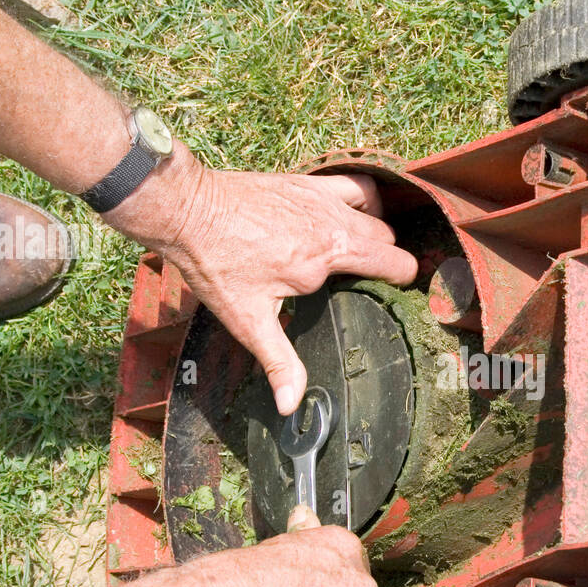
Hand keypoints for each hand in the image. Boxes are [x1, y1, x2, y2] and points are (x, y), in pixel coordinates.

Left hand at [104, 144, 416, 414]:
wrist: (187, 210)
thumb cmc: (216, 263)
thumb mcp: (247, 320)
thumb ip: (279, 360)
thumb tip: (292, 405)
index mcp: (326, 259)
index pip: (394, 266)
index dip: (400, 283)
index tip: (390, 296)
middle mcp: (332, 225)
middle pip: (388, 241)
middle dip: (387, 262)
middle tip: (370, 283)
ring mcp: (322, 198)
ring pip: (376, 213)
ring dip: (376, 233)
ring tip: (359, 254)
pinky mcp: (308, 182)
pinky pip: (355, 185)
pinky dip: (363, 200)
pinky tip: (349, 216)